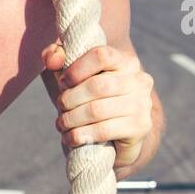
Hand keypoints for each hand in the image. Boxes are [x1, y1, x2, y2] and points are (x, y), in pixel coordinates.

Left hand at [41, 43, 153, 170]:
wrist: (117, 134)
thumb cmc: (91, 99)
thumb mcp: (73, 75)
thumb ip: (57, 57)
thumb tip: (52, 60)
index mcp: (126, 61)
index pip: (101, 55)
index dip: (76, 69)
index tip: (63, 83)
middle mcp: (139, 79)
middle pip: (96, 86)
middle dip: (70, 99)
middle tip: (61, 107)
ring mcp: (142, 104)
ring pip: (96, 110)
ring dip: (71, 119)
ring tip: (62, 124)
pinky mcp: (140, 127)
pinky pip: (103, 130)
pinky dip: (80, 135)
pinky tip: (70, 138)